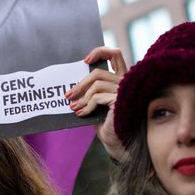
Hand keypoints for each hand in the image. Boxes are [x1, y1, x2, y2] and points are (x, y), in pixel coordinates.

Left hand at [65, 45, 127, 161]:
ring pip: (96, 85)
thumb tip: (71, 85)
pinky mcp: (121, 101)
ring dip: (81, 97)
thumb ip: (92, 90)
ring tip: (73, 106)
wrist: (118, 143)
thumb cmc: (108, 123)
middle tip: (68, 94)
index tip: (85, 61)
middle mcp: (126, 82)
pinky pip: (98, 97)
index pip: (115, 54)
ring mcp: (125, 91)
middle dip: (80, 84)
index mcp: (121, 79)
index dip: (100, 52)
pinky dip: (86, 106)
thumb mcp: (98, 102)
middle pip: (98, 72)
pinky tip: (81, 113)